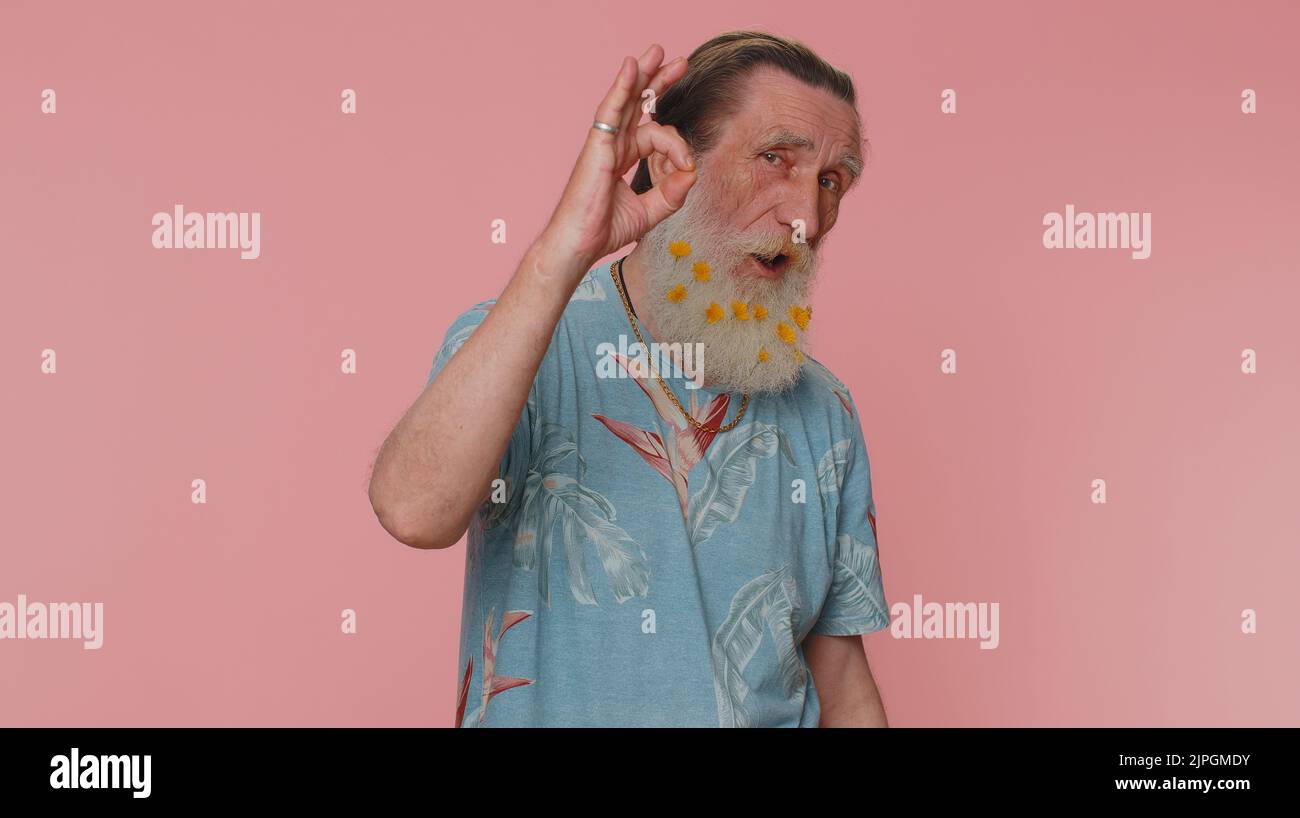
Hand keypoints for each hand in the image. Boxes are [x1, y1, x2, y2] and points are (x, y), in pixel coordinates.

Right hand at [541, 44, 696, 270]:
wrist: (579, 246)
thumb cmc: (604, 230)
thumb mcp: (651, 211)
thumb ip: (672, 193)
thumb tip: (692, 171)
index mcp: (622, 158)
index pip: (655, 135)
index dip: (677, 146)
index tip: (687, 167)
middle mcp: (613, 145)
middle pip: (638, 105)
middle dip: (658, 82)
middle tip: (678, 62)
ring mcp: (604, 143)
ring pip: (626, 100)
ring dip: (644, 75)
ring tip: (658, 52)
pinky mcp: (597, 146)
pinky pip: (611, 110)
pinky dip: (622, 87)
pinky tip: (633, 65)